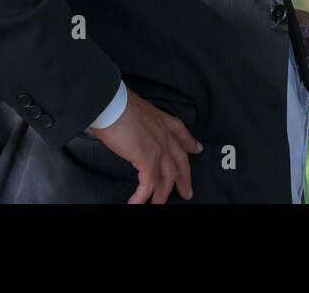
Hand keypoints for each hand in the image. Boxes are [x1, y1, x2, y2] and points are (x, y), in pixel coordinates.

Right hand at [89, 87, 202, 202]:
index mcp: (163, 120)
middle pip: (180, 162)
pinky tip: (137, 203)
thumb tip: (132, 127)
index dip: (190, 143)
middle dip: (184, 179)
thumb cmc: (118, 104)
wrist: (112, 105)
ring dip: (162, 194)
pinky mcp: (148, 160)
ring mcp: (159, 148)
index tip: (196, 150)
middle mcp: (165, 135)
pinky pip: (149, 184)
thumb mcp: (137, 109)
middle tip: (187, 192)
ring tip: (158, 204)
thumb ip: (141, 121)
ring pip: (167, 177)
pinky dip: (143, 196)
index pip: (181, 133)